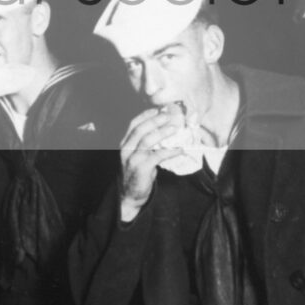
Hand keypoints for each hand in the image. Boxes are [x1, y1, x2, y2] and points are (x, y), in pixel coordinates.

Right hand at [118, 105, 186, 221]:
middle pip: (140, 129)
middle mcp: (126, 149)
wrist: (130, 195)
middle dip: (155, 120)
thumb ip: (144, 144)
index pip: (133, 124)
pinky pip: (157, 156)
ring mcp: (132, 159)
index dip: (145, 115)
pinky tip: (179, 149)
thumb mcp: (136, 155)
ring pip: (147, 140)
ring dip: (163, 132)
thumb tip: (163, 131)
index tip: (158, 109)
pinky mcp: (141, 168)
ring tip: (174, 128)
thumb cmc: (136, 173)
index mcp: (124, 144)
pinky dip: (170, 152)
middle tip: (169, 116)